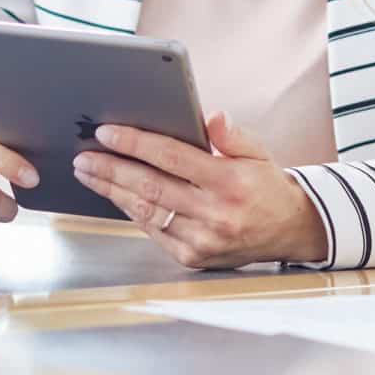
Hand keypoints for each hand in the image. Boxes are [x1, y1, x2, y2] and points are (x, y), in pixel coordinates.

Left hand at [74, 113, 327, 267]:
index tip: (107, 132)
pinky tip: (115, 195)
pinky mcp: (193, 257)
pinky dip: (130, 211)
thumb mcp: (259, 152)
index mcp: (230, 181)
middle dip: (110, 169)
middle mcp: (215, 213)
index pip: (172, 157)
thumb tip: (211, 117)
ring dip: (112, 191)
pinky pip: (152, 230)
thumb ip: (232, 135)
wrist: (290, 231)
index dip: (135, 143)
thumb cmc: (267, 187)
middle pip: (150, 186)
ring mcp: (202, 239)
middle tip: (84, 156)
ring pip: (145, 211)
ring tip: (89, 173)